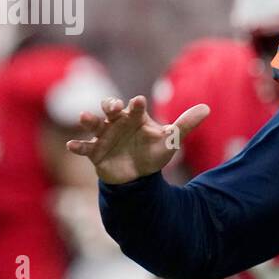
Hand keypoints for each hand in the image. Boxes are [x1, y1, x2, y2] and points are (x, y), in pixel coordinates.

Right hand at [66, 96, 209, 184]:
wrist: (138, 176)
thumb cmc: (153, 153)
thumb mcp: (171, 140)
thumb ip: (186, 124)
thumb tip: (207, 108)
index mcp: (135, 117)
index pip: (134, 107)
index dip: (135, 105)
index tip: (138, 102)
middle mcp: (117, 122)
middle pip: (110, 109)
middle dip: (110, 105)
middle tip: (113, 107)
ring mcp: (104, 136)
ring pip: (93, 124)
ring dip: (88, 119)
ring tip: (84, 117)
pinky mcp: (95, 152)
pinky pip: (84, 147)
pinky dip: (77, 146)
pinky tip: (71, 145)